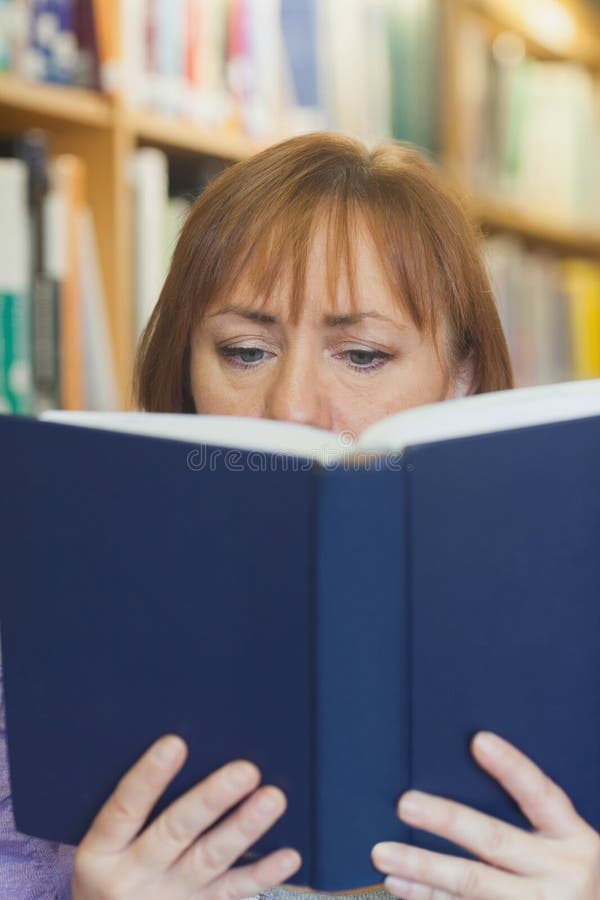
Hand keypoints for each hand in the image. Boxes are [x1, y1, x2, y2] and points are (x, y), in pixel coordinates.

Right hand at [72, 734, 300, 898]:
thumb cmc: (109, 874)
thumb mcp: (102, 849)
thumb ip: (132, 811)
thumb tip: (178, 748)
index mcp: (101, 852)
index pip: (124, 808)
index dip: (149, 776)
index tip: (175, 744)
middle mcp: (132, 877)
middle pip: (175, 832)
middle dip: (211, 800)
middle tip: (245, 771)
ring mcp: (166, 899)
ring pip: (209, 860)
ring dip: (244, 828)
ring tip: (272, 799)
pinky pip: (231, 894)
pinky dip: (262, 875)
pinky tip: (287, 856)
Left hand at [371, 731, 599, 898]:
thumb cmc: (573, 879)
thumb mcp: (568, 847)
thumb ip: (531, 821)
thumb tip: (467, 770)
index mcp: (574, 840)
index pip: (542, 795)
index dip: (512, 768)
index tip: (479, 741)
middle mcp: (561, 874)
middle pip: (496, 840)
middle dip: (447, 820)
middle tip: (406, 803)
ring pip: (472, 884)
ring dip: (423, 867)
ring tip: (384, 853)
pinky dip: (428, 898)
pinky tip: (399, 885)